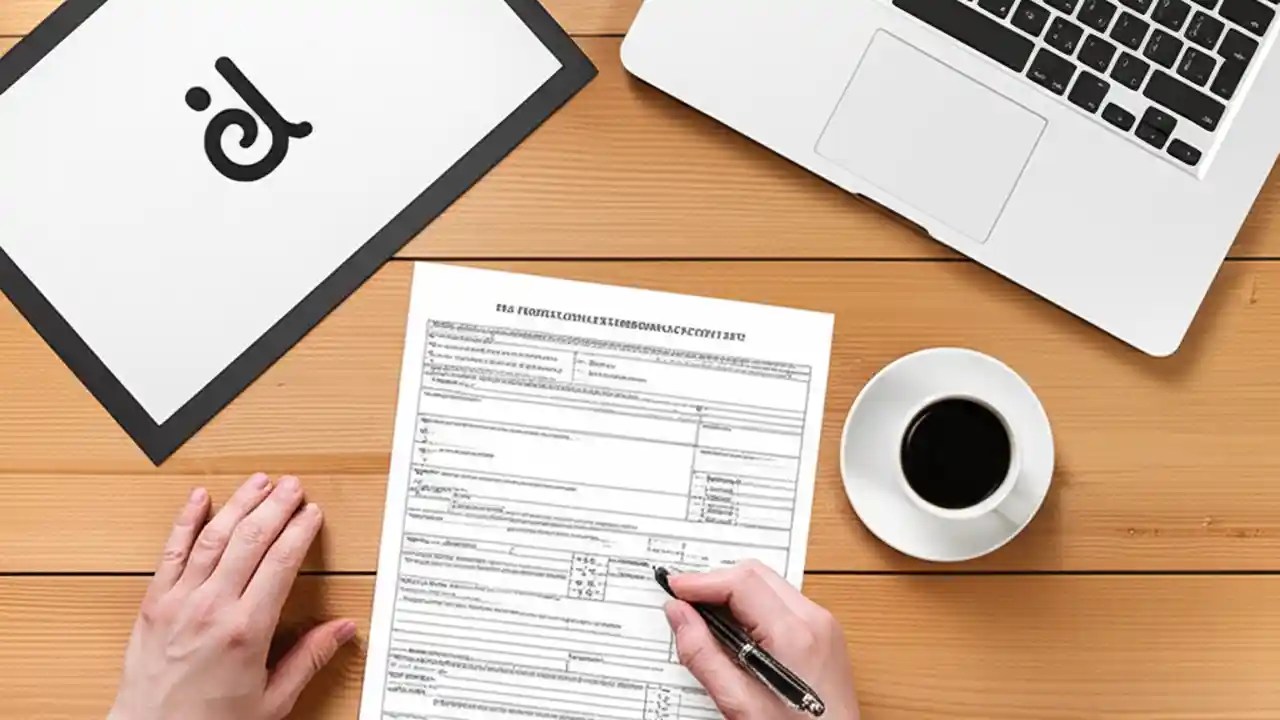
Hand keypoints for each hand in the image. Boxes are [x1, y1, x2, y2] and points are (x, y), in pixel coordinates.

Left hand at [109, 474, 356, 719]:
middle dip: (275, 506)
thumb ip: (309, 659)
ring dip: (239, 504)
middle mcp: (213, 608)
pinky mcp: (153, 604)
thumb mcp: (272, 700)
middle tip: (293, 485)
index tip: (313, 513)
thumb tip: (344, 630)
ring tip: (259, 482)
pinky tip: (198, 498)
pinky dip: (185, 521)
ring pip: (214, 537)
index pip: (281, 562)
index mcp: (247, 630)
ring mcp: (180, 602)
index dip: (300, 531)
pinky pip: (171, 552)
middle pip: (251, 540)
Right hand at [665, 561, 860, 719]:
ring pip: (769, 584)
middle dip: (716, 583)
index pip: (740, 582)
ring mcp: (823, 625)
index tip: (675, 589)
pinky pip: (782, 602)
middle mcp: (815, 621)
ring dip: (734, 593)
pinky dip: (753, 606)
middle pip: (755, 574)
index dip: (701, 581)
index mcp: (794, 635)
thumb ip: (703, 655)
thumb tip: (679, 615)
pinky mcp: (824, 633)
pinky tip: (737, 633)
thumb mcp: (740, 704)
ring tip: (707, 622)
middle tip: (686, 605)